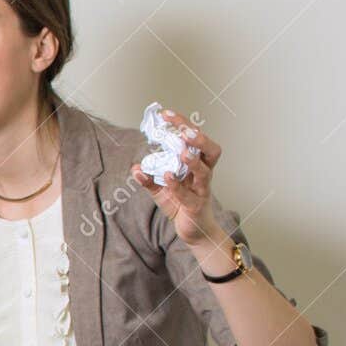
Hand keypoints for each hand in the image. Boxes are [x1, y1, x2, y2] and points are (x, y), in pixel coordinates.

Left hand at [130, 107, 224, 246]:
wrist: (193, 232)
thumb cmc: (180, 205)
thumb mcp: (160, 190)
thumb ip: (148, 178)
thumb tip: (135, 167)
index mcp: (196, 164)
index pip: (193, 139)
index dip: (182, 125)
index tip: (165, 114)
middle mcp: (203, 173)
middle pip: (210, 149)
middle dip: (197, 137)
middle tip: (182, 130)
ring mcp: (202, 190)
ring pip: (205, 171)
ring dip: (193, 160)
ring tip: (181, 150)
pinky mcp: (196, 205)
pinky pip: (189, 195)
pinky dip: (177, 185)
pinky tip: (167, 176)